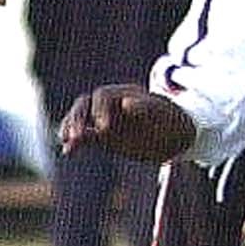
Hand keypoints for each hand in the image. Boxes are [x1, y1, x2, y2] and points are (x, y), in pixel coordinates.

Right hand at [58, 85, 194, 162]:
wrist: (178, 137)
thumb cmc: (173, 122)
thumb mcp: (164, 116)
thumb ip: (146, 109)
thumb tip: (127, 103)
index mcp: (126, 94)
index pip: (104, 96)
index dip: (99, 110)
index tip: (103, 128)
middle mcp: (113, 104)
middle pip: (86, 104)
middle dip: (78, 117)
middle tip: (76, 135)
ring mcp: (107, 118)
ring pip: (80, 118)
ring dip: (71, 127)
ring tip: (66, 140)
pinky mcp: (103, 135)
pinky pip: (84, 135)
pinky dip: (75, 141)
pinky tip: (68, 151)